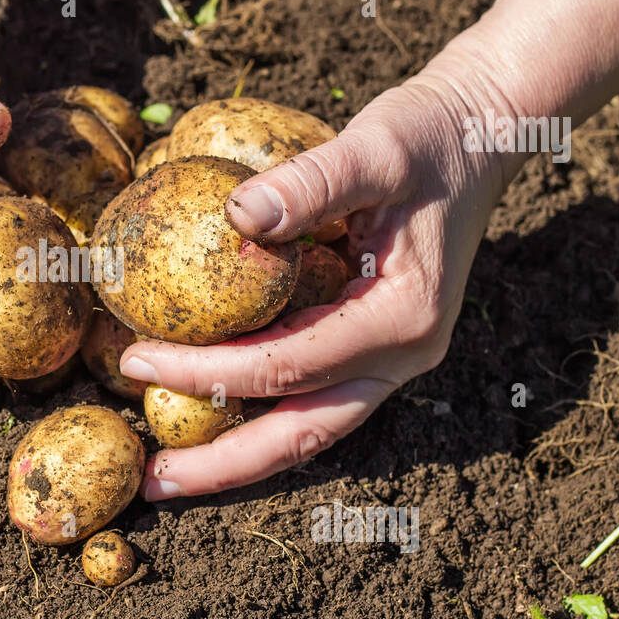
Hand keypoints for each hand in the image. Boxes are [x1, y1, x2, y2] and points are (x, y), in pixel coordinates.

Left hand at [119, 73, 521, 497]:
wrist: (482, 136)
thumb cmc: (429, 138)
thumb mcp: (374, 148)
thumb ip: (313, 182)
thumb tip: (237, 214)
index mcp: (402, 318)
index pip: (287, 365)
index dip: (208, 370)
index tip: (137, 358)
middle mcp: (402, 356)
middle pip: (303, 434)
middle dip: (224, 465)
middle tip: (151, 483)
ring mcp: (391, 359)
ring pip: (309, 427)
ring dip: (239, 453)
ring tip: (169, 471)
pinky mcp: (372, 345)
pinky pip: (310, 394)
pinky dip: (258, 411)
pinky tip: (206, 411)